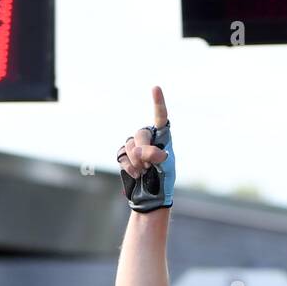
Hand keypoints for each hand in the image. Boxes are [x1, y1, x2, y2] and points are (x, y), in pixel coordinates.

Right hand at [117, 86, 174, 211]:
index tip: (155, 88)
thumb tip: (139, 151)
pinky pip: (122, 156)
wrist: (151, 197)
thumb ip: (154, 155)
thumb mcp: (164, 166)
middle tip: (150, 166)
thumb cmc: (163, 180)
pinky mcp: (124, 156)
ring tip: (145, 172)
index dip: (158, 102)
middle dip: (145, 151)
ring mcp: (134, 146)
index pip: (160, 116)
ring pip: (130, 146)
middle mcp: (148, 138)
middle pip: (141, 134)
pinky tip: (136, 175)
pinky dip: (129, 167)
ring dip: (137, 162)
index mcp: (162, 136)